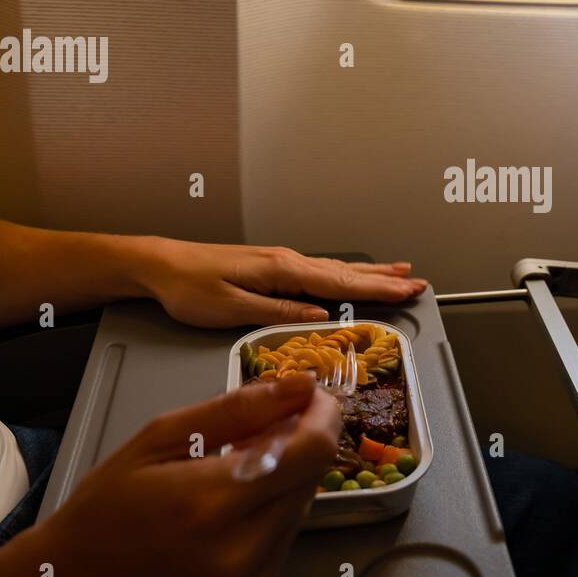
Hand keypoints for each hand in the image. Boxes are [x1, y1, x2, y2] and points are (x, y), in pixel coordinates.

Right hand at [21, 373, 340, 576]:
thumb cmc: (102, 512)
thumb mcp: (159, 438)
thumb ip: (237, 409)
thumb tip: (296, 385)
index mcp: (213, 501)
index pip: (312, 450)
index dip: (322, 414)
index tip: (312, 395)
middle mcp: (241, 547)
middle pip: (314, 475)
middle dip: (301, 439)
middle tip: (265, 423)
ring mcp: (251, 575)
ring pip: (304, 502)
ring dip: (287, 473)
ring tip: (236, 463)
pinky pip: (287, 531)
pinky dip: (273, 505)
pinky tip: (234, 497)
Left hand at [140, 240, 427, 327]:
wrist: (159, 265)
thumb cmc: (190, 289)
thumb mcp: (233, 308)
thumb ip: (279, 311)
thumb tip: (320, 314)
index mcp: (283, 271)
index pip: (341, 282)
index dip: (378, 288)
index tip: (409, 291)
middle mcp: (287, 262)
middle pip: (345, 272)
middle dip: (384, 279)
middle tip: (418, 282)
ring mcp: (280, 262)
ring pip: (335, 269)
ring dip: (369, 273)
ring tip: (398, 273)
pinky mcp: (271, 268)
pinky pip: (319, 270)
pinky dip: (344, 273)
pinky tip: (348, 275)